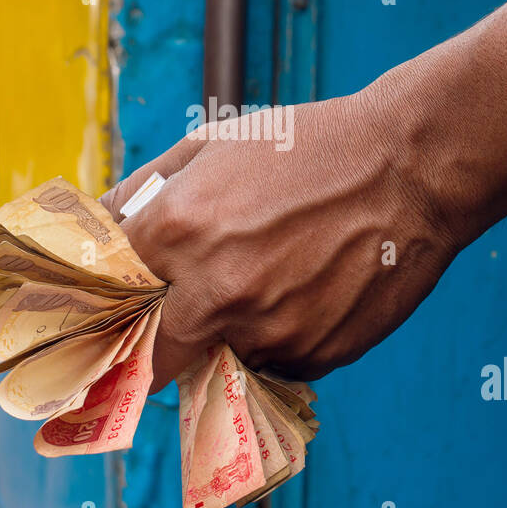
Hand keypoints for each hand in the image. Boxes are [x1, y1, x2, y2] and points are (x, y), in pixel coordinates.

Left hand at [101, 80, 470, 390]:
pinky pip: (275, 364)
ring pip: (218, 362)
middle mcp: (216, 290)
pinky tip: (306, 291)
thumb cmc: (309, 145)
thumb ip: (140, 190)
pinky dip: (278, 340)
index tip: (111, 314)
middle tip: (171, 322)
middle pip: (151, 358)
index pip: (109, 299)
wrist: (411, 165)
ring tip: (267, 280)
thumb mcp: (211, 144)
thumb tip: (96, 229)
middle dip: (155, 345)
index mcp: (178, 229)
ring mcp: (268, 331)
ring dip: (226, 336)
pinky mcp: (314, 355)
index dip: (109, 306)